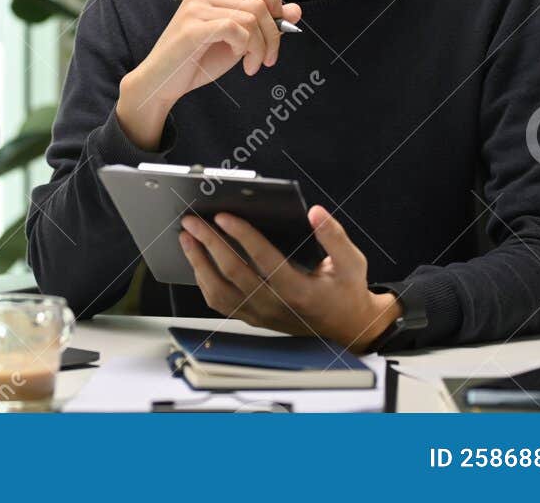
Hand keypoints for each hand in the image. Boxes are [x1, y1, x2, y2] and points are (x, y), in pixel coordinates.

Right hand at [115, 0, 301, 148]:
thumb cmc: (197, 60)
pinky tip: (239, 60)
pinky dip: (245, 48)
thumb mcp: (238, 40)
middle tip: (268, 58)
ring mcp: (196, 9)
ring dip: (261, 47)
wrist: (162, 82)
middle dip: (273, 35)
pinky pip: (235, 30)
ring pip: (251, 18)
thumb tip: (296, 11)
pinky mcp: (192, 29)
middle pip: (258, 3)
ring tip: (253, 64)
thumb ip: (263, 24)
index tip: (277, 20)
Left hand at [178, 204, 399, 352]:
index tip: (223, 216)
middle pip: (233, 273)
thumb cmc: (347, 291)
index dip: (242, 236)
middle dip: (209, 243)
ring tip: (187, 238)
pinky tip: (197, 261)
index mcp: (299, 291)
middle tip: (192, 221)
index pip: (264, 260)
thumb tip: (314, 212)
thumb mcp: (352, 261)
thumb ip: (334, 235)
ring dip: (199, 263)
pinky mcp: (253, 318)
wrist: (347, 326)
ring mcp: (261, 315)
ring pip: (219, 292)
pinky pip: (221, 303)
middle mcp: (275, 306)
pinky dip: (204, 282)